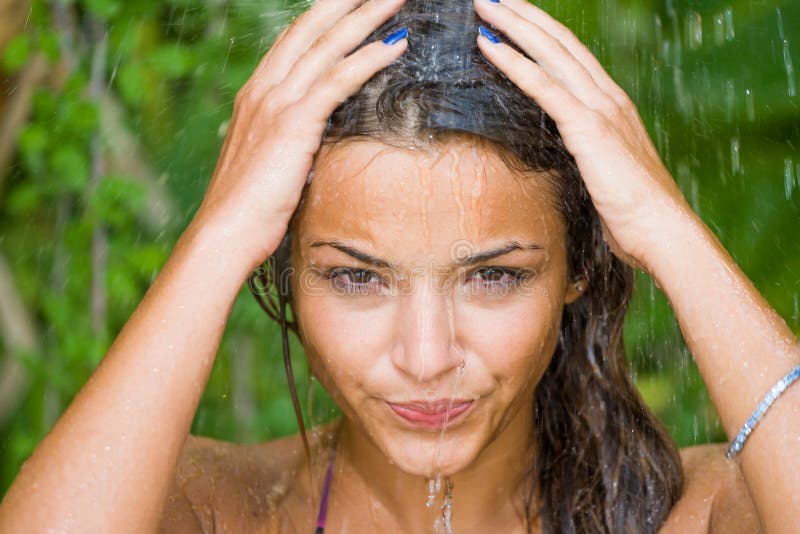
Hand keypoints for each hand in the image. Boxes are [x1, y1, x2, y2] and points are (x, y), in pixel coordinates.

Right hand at [192, 0, 407, 271]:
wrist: (225, 232)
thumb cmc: (248, 208)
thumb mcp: (268, 163)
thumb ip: (288, 140)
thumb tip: (312, 140)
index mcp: (255, 95)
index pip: (293, 41)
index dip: (323, 17)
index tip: (349, 4)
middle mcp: (263, 89)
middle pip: (310, 29)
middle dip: (347, 2)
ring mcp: (276, 102)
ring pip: (329, 46)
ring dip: (366, 17)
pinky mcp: (294, 123)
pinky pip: (339, 80)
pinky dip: (369, 59)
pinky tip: (396, 45)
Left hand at [474, 0, 693, 271]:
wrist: (662, 231)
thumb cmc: (635, 214)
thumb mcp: (607, 175)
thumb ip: (590, 156)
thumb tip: (574, 160)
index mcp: (613, 106)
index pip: (573, 57)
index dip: (543, 33)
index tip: (516, 17)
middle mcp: (608, 98)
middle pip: (560, 42)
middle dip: (525, 16)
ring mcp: (600, 109)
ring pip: (550, 52)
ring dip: (514, 25)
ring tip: (484, 5)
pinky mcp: (588, 127)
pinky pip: (543, 85)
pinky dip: (513, 62)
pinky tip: (489, 45)